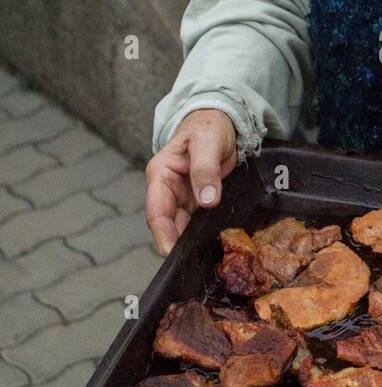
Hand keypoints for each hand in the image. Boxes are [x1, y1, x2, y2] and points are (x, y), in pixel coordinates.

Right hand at [146, 110, 237, 256]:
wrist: (220, 121)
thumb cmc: (208, 127)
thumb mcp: (207, 143)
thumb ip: (205, 170)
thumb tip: (206, 202)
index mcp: (161, 174)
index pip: (157, 211)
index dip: (163, 235)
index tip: (171, 254)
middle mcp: (168, 189)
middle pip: (168, 224)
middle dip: (178, 245)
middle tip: (192, 265)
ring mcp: (182, 196)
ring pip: (182, 226)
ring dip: (191, 242)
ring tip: (203, 260)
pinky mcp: (197, 201)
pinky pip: (197, 221)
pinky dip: (203, 233)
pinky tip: (214, 245)